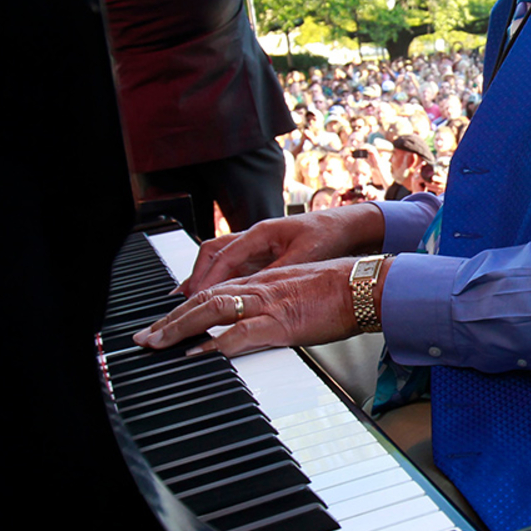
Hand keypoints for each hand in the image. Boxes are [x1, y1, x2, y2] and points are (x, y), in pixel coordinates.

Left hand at [134, 257, 365, 355]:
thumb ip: (276, 306)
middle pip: (203, 299)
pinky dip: (215, 344)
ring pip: (212, 310)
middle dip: (170, 320)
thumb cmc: (342, 290)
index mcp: (264, 281)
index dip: (185, 307)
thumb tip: (259, 324)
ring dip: (180, 328)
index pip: (214, 291)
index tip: (164, 323)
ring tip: (158, 344)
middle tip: (145, 338)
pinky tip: (198, 354)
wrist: (367, 285)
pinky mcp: (282, 322)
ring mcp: (269, 303)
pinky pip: (241, 332)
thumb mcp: (300, 293)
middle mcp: (260, 287)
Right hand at [179, 202, 383, 295]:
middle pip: (213, 254)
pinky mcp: (265, 256)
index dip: (207, 278)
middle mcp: (254, 237)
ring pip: (221, 260)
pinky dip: (222, 283)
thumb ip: (280, 270)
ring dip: (205, 279)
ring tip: (189, 302)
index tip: (193, 298)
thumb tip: (256, 288)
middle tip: (181, 302)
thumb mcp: (305, 255)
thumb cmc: (329, 234)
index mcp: (261, 233)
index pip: (224, 255)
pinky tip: (215, 300)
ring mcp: (258, 246)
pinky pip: (235, 268)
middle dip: (196, 277)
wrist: (349, 228)